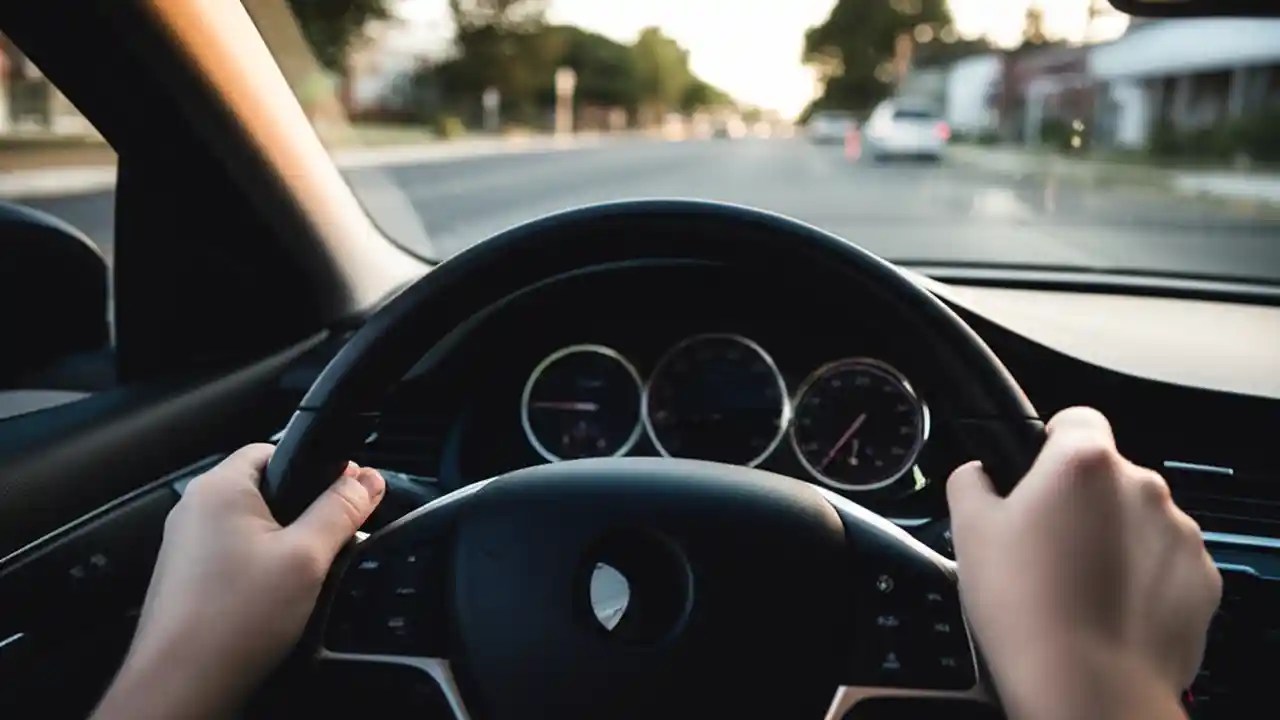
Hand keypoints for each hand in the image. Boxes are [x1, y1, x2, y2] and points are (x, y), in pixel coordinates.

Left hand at [93, 444, 385, 719]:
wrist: (181, 687)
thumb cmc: (232, 622)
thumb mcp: (307, 558)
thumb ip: (341, 511)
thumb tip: (368, 479)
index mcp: (220, 488)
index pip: (276, 448)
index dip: (319, 466)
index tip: (348, 492)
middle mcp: (196, 509)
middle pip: (268, 489)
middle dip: (305, 512)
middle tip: (331, 543)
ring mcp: (188, 546)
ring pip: (254, 526)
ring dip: (286, 545)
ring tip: (305, 577)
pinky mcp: (189, 579)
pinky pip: (237, 556)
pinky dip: (263, 570)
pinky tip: (278, 600)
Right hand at [947, 408, 1219, 719]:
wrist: (1087, 689)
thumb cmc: (1027, 612)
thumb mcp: (968, 531)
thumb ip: (971, 481)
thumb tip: (978, 474)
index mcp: (1083, 463)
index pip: (1074, 419)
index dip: (1049, 445)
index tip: (1035, 475)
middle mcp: (1142, 487)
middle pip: (1106, 475)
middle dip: (1078, 502)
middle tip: (1041, 547)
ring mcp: (1178, 533)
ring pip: (1137, 519)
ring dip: (1111, 539)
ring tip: (1072, 586)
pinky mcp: (1200, 578)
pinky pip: (1165, 562)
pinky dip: (1141, 577)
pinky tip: (1104, 608)